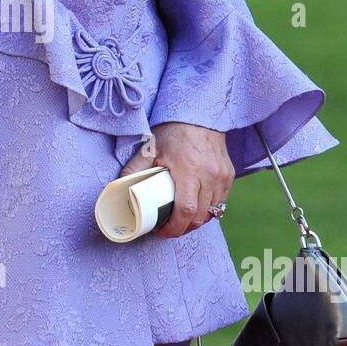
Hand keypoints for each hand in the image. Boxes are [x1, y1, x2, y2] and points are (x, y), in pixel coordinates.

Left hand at [119, 120, 233, 237]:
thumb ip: (134, 168)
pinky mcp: (229, 175)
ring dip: (197, 221)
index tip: (162, 231)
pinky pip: (221, 201)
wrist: (199, 114)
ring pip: (212, 212)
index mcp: (189, 170)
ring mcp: (222, 176)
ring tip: (181, 220)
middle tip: (168, 228)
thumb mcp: (150, 148)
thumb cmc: (173, 130)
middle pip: (200, 217)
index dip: (174, 228)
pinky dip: (208, 209)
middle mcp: (209, 175)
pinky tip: (196, 208)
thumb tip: (118, 187)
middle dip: (183, 228)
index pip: (186, 211)